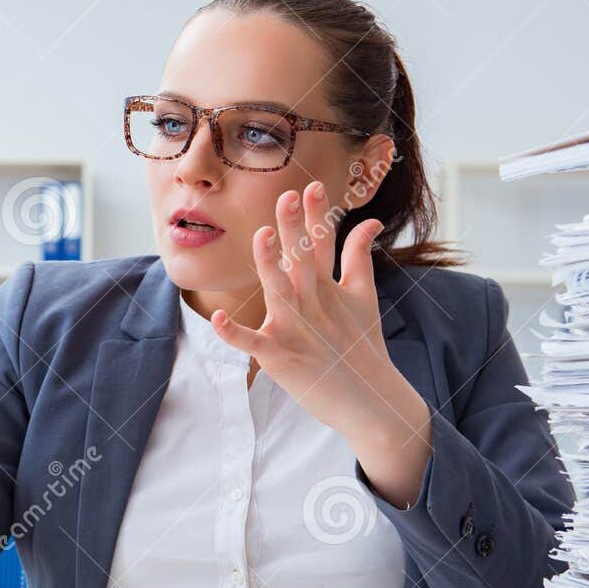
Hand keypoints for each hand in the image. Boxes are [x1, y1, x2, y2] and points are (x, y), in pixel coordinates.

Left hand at [211, 180, 432, 504]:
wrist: (371, 400)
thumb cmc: (361, 346)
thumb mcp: (364, 297)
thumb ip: (359, 257)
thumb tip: (369, 221)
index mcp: (329, 288)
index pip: (324, 245)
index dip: (317, 217)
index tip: (312, 187)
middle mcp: (313, 304)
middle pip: (302, 260)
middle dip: (294, 229)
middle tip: (287, 197)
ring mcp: (297, 330)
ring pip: (279, 292)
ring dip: (270, 265)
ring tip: (261, 236)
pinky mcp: (279, 357)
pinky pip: (253, 343)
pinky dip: (235, 333)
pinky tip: (218, 316)